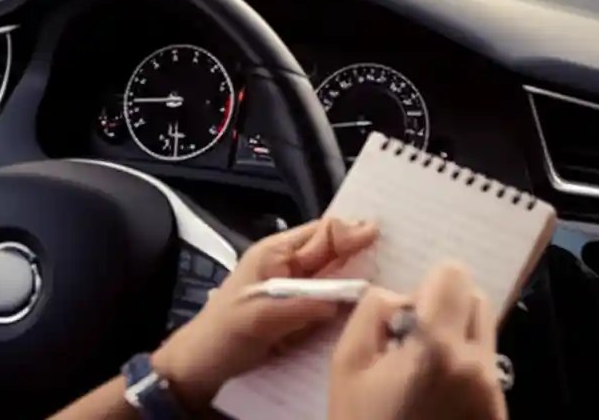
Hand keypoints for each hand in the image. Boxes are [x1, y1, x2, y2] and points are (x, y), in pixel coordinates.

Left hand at [152, 217, 377, 409]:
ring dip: (359, 275)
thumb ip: (300, 304)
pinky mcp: (301, 315)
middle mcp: (290, 267)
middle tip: (397, 246)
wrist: (201, 368)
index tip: (379, 232)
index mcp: (275, 253)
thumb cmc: (221, 335)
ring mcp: (297, 291)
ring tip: (393, 272)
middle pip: (333, 251)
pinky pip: (331, 303)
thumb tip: (340, 298)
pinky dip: (350, 302)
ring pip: (336, 276)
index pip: (321, 233)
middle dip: (361, 248)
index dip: (350, 231)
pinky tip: (369, 305)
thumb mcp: (260, 318)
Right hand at [329, 262, 507, 419]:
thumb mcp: (346, 367)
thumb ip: (372, 313)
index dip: (426, 286)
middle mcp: (477, 365)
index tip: (406, 316)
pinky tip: (434, 399)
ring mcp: (493, 392)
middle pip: (476, 299)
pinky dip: (463, 370)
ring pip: (483, 333)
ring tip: (421, 376)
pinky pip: (485, 368)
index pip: (453, 275)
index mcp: (437, 348)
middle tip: (411, 343)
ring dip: (456, 338)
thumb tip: (401, 297)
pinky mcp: (498, 413)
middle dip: (445, 309)